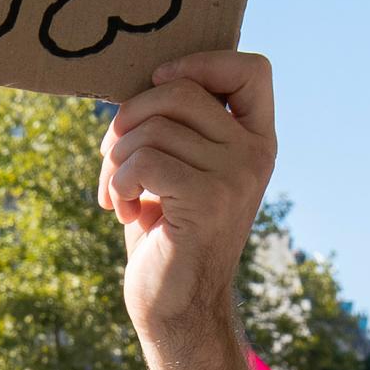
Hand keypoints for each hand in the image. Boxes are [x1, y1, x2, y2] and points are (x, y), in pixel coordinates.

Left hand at [99, 52, 276, 340]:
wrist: (175, 307)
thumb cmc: (167, 236)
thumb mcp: (177, 168)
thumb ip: (177, 125)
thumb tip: (145, 79)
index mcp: (254, 141)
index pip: (252, 70)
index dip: (201, 63)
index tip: (157, 83)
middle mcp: (255, 154)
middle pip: (180, 90)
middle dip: (129, 118)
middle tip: (114, 159)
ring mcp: (237, 176)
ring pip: (153, 128)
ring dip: (116, 160)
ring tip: (118, 194)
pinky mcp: (209, 200)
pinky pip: (144, 161)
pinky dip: (119, 183)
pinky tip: (122, 210)